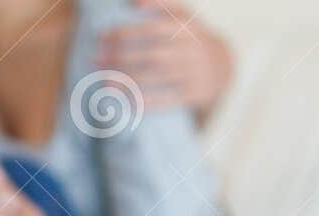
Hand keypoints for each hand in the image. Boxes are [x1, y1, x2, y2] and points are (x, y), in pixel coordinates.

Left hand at [96, 0, 233, 117]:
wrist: (222, 67)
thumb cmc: (189, 40)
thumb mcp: (182, 18)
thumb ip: (161, 6)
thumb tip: (131, 2)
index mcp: (186, 27)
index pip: (153, 27)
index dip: (126, 32)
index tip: (102, 36)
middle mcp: (190, 49)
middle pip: (151, 54)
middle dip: (121, 57)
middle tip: (96, 59)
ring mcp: (192, 73)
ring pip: (156, 77)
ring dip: (127, 80)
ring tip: (104, 82)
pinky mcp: (192, 94)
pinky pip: (166, 100)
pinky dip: (144, 102)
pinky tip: (124, 102)